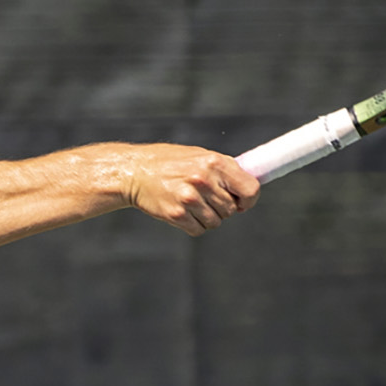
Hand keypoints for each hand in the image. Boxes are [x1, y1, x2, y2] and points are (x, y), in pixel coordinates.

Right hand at [120, 145, 260, 236]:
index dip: (249, 200)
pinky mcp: (177, 214)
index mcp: (215, 163)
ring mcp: (190, 199)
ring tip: (191, 203)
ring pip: (216, 222)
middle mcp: (204, 180)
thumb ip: (224, 169)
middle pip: (231, 209)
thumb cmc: (169, 162)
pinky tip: (183, 211)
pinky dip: (194, 224)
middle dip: (222, 207)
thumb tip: (248, 187)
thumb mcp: (200, 155)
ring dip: (207, 217)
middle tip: (205, 198)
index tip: (242, 203)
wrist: (136, 171)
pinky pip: (199, 229)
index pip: (250, 189)